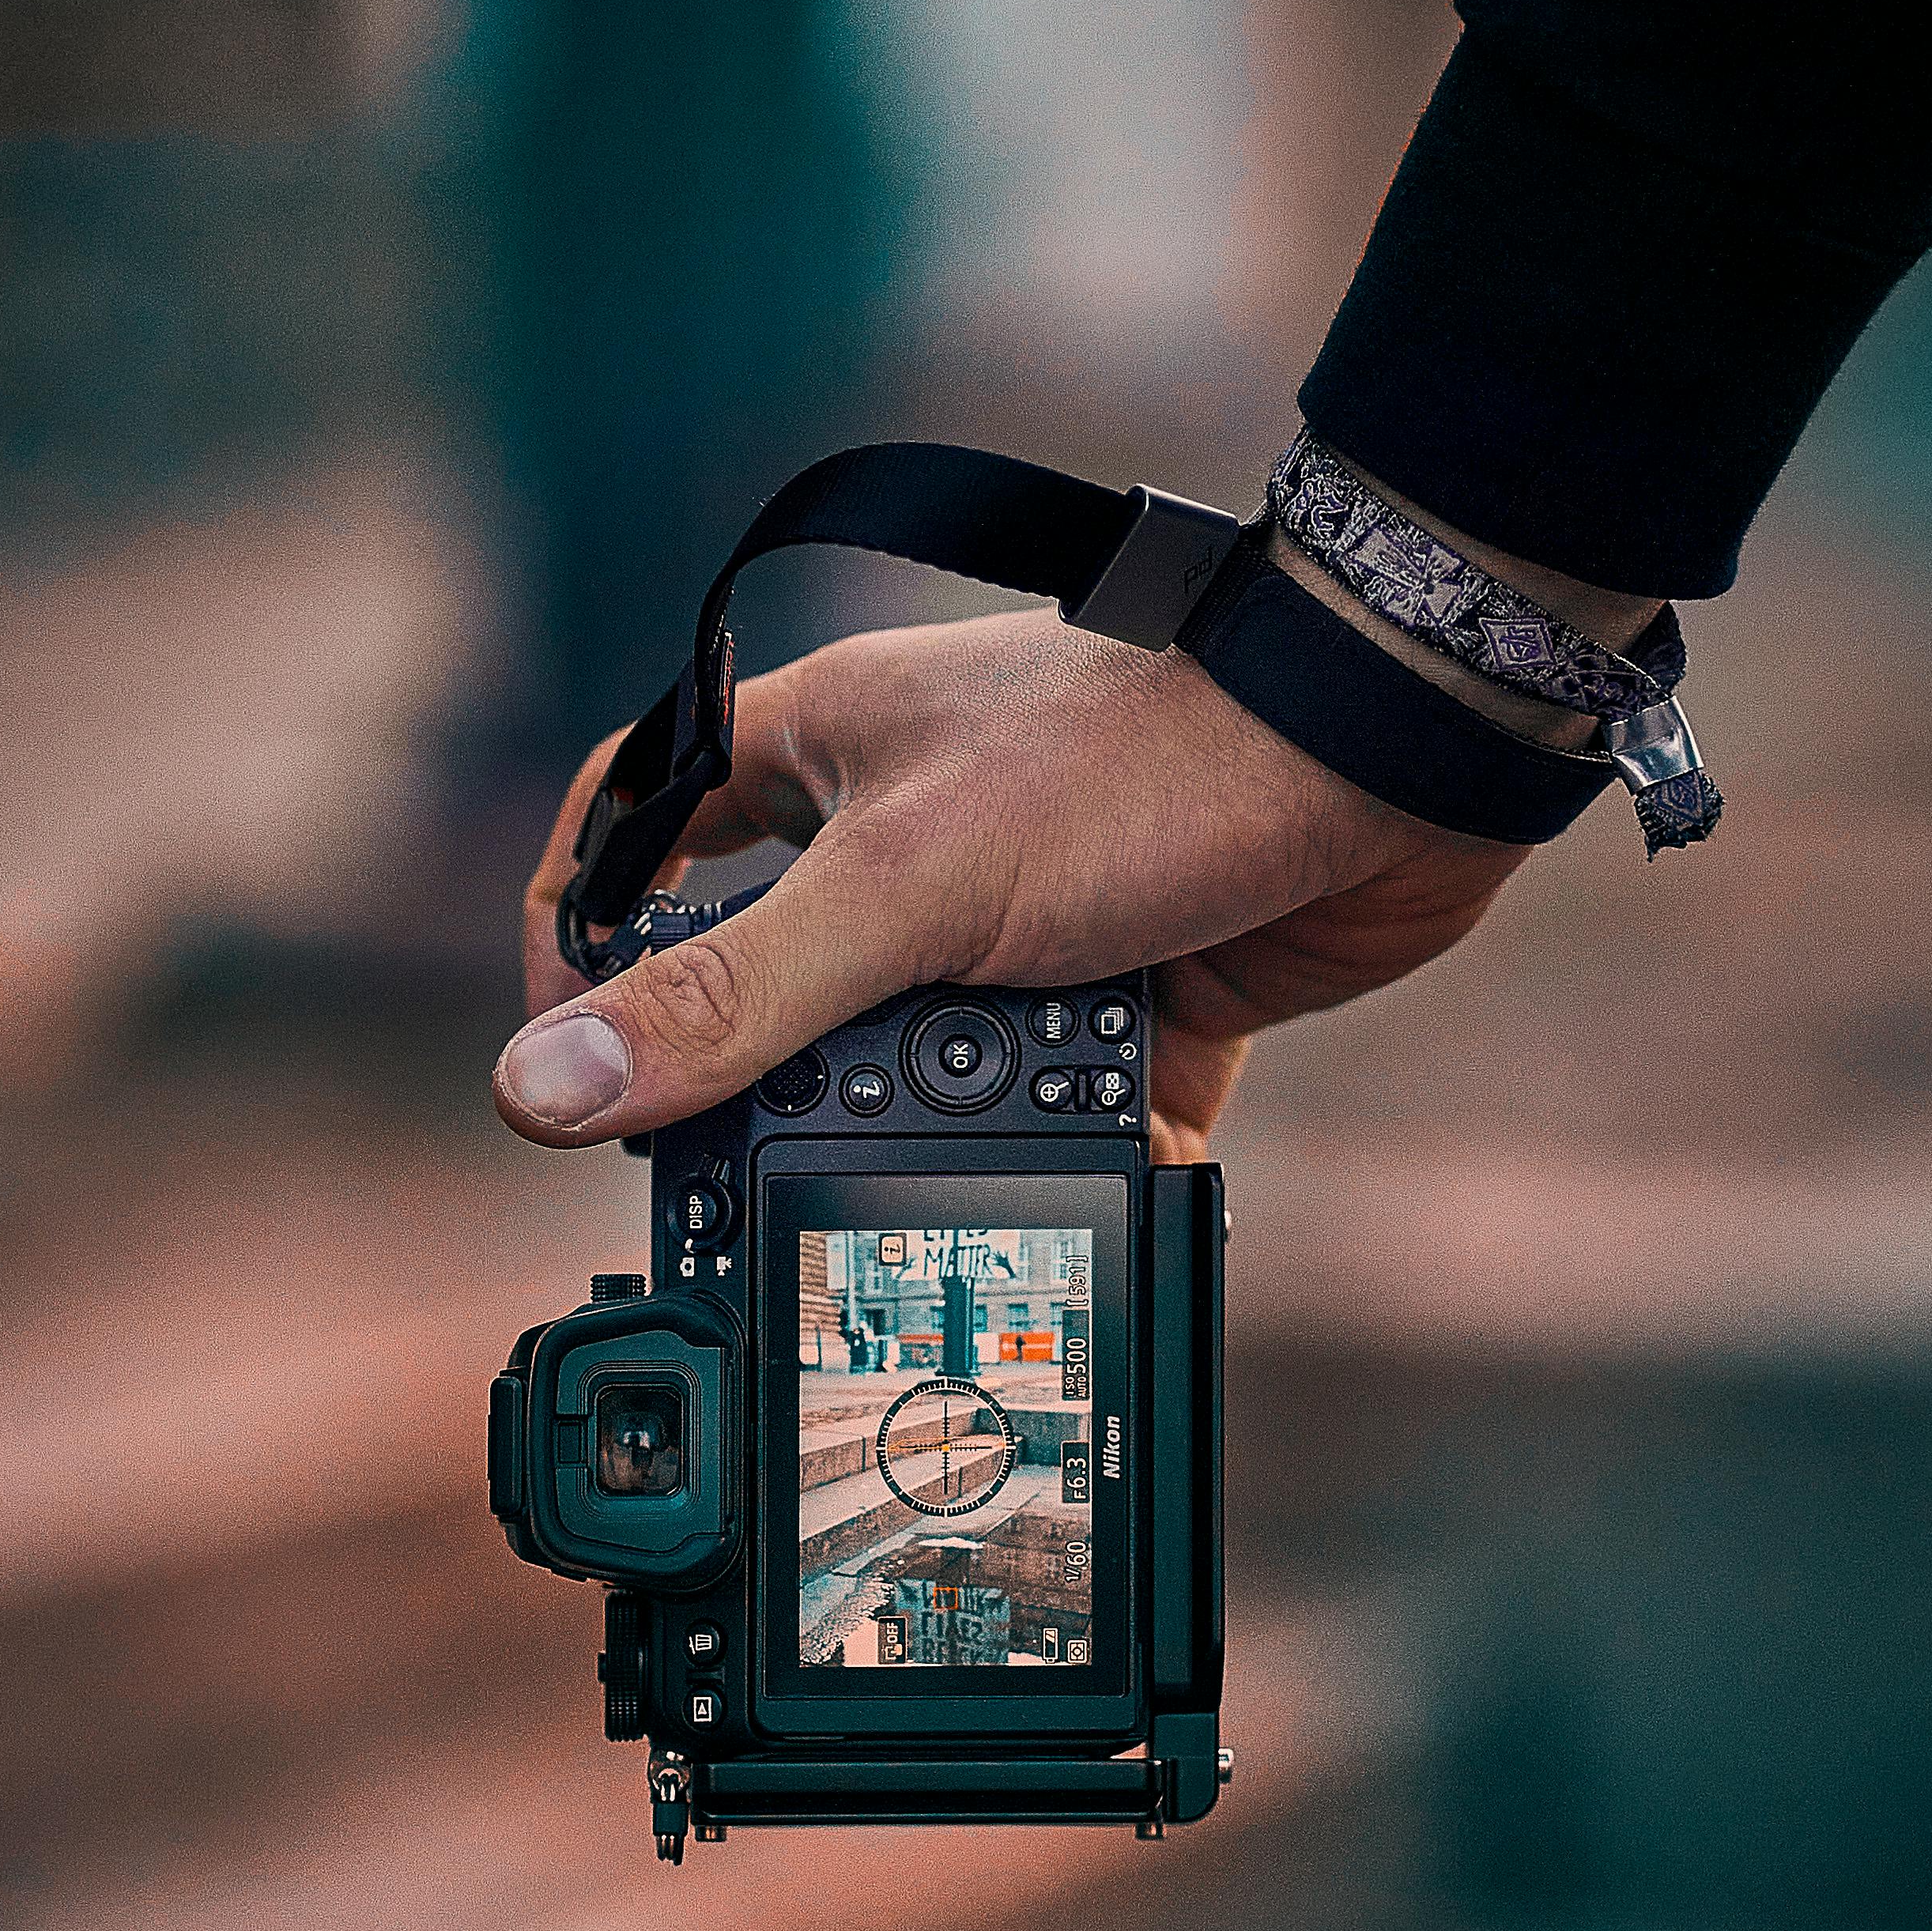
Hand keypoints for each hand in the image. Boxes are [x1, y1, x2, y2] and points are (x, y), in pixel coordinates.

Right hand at [492, 605, 1529, 1163]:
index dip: (586, 930)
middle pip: (775, 974)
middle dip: (774, 1078)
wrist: (1383, 760)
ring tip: (955, 1152)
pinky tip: (1091, 1176)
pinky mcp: (1120, 990)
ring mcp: (1016, 914)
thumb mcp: (902, 887)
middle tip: (749, 1165)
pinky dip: (1073, 1145)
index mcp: (823, 754)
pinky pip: (1059, 1100)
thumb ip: (734, 995)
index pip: (642, 825)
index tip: (575, 1054)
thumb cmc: (1144, 760)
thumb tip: (548, 1083)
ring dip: (935, 1120)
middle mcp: (907, 827)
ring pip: (916, 1055)